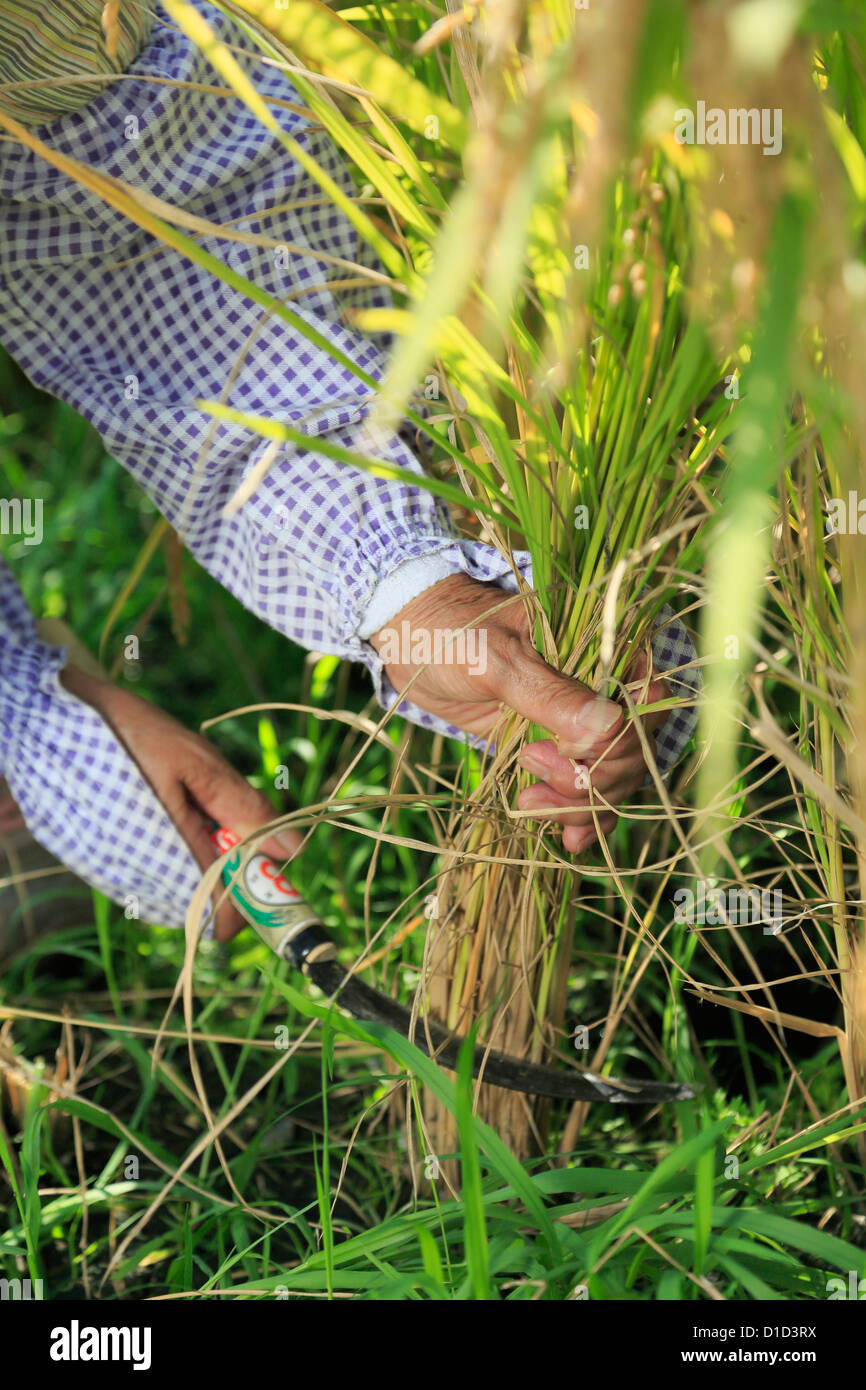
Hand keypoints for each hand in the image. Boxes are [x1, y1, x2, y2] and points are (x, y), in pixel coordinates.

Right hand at [60, 667, 300, 939]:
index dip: (251, 896)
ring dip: (194, 857)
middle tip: (219, 818)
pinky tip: (156, 808)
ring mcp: (110, 876)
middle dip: (224, 870)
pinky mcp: (93, 865)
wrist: (48, 717)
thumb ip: (244, 810)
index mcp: (165, 858)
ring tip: (182, 804)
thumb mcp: (197, 762)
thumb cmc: (127, 733)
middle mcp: (134, 881)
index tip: (265, 859)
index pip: (222, 921)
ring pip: (176, 890)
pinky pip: (147, 874)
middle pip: (201, 906)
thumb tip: (292, 851)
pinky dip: (164, 850)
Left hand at [369, 574, 669, 853]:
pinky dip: (582, 820)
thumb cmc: (451, 632)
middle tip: (534, 765)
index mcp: (602, 647)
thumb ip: (551, 693)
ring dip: (580, 804)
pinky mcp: (554, 751)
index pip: (647, 702)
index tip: (568, 747)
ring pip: (611, 780)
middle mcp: (601, 688)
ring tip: (528, 804)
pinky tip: (568, 842)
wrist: (409, 643)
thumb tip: (609, 727)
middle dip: (592, 777)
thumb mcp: (497, 658)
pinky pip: (585, 792)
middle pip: (633, 751)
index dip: (622, 738)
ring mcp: (578, 724)